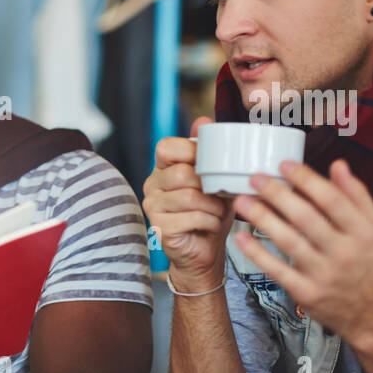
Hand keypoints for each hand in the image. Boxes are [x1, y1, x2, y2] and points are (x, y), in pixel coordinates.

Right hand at [141, 117, 236, 291]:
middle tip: (220, 194)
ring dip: (213, 206)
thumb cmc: (210, 213)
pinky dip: (209, 221)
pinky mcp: (159, 228)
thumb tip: (204, 121)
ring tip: (218, 211)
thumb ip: (209, 152)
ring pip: (188, 197)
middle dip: (208, 185)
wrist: (205, 251)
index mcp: (163, 169)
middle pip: (181, 174)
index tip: (209, 163)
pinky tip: (210, 225)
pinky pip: (191, 218)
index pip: (166, 147)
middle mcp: (152, 185)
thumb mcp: (216, 178)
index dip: (190, 151)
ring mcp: (152, 207)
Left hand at [231, 159, 372, 340]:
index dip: (306, 180)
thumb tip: (338, 165)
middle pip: (306, 218)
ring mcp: (325, 275)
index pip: (332, 200)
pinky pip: (277, 270)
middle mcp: (345, 252)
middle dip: (278, 195)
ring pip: (289, 242)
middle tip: (255, 178)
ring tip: (242, 202)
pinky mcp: (307, 293)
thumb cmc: (368, 262)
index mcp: (363, 232)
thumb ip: (356, 195)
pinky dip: (257, 253)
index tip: (284, 165)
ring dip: (262, 219)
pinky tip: (240, 237)